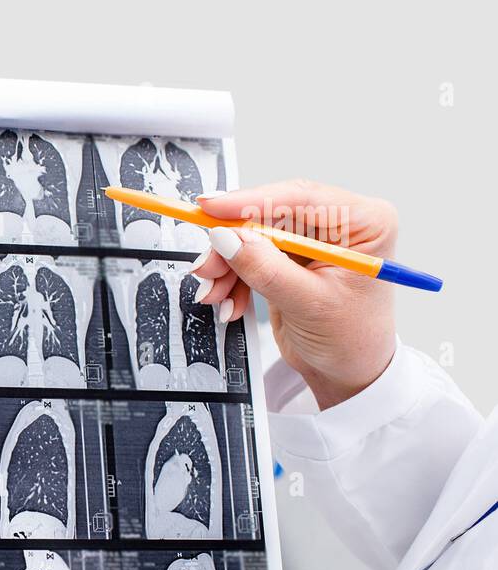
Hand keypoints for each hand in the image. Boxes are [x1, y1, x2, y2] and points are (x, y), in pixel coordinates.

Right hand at [191, 180, 396, 408]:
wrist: (348, 371)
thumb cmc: (351, 339)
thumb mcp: (309, 304)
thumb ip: (266, 269)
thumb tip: (228, 238)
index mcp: (363, 222)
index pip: (300, 198)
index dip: (251, 201)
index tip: (211, 209)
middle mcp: (339, 224)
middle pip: (270, 216)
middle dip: (233, 244)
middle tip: (206, 267)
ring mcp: (312, 241)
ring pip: (254, 237)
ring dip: (228, 266)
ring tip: (215, 294)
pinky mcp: (291, 258)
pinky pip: (250, 256)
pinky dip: (234, 279)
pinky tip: (230, 301)